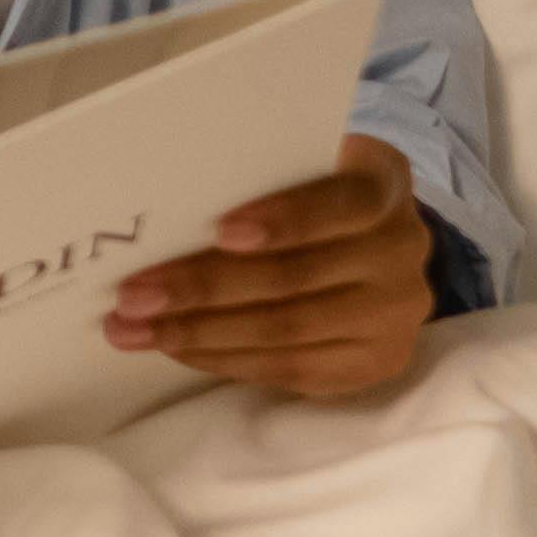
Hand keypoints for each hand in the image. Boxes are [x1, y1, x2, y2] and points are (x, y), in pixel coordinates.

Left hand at [108, 134, 433, 397]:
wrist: (377, 242)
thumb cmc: (314, 193)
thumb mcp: (303, 166)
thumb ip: (259, 179)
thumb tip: (165, 212)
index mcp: (384, 185)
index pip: (341, 204)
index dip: (284, 220)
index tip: (220, 230)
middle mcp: (402, 250)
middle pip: (297, 278)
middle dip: (204, 289)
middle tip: (133, 296)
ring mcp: (396, 314)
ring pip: (287, 333)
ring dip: (200, 334)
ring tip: (134, 331)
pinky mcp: (378, 362)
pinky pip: (290, 369)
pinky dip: (225, 360)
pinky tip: (178, 348)